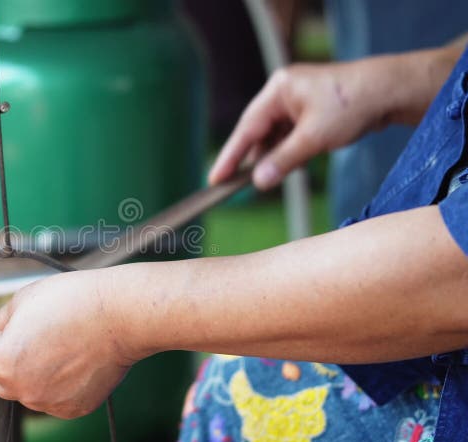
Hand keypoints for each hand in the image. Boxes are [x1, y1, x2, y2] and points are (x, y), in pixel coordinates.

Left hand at [0, 270, 132, 418]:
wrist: (119, 316)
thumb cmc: (73, 302)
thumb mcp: (22, 302)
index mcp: (3, 362)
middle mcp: (23, 388)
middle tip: (13, 336)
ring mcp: (48, 402)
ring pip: (23, 389)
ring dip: (24, 372)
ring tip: (47, 344)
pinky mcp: (72, 407)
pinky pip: (50, 398)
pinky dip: (50, 383)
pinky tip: (63, 360)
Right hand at [208, 61, 394, 189]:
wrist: (392, 91)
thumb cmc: (353, 105)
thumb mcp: (314, 138)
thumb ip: (283, 160)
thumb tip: (258, 182)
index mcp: (279, 89)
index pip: (247, 127)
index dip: (230, 155)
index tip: (215, 178)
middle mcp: (284, 92)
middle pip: (258, 131)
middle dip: (250, 157)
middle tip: (231, 185)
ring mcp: (297, 101)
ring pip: (274, 135)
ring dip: (272, 157)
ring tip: (265, 179)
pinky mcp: (310, 111)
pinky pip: (289, 135)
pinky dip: (287, 152)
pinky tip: (287, 166)